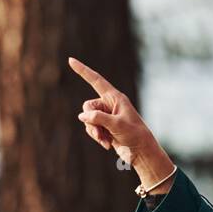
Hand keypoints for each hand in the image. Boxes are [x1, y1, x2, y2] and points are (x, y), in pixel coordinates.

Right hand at [68, 56, 175, 190]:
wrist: (141, 152)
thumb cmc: (134, 135)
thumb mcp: (116, 125)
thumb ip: (98, 118)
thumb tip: (82, 116)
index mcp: (115, 97)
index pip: (96, 80)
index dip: (83, 71)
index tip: (71, 60)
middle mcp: (109, 105)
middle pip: (88, 107)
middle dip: (91, 121)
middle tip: (100, 133)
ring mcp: (106, 116)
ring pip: (88, 120)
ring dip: (94, 132)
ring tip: (105, 141)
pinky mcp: (104, 127)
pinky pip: (91, 129)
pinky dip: (97, 137)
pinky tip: (107, 145)